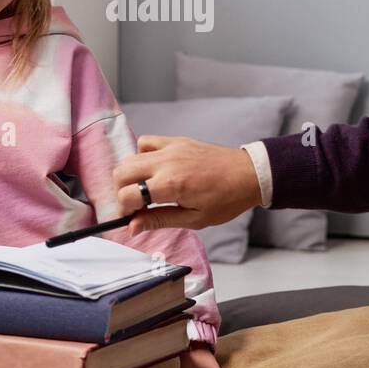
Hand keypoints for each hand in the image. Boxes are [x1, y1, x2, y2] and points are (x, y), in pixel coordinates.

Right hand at [113, 135, 261, 235]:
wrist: (248, 174)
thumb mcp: (194, 219)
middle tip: (135, 205)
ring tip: (144, 189)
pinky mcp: (175, 140)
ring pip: (129, 157)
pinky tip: (153, 169)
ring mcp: (170, 148)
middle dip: (120, 192)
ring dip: (129, 175)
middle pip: (121, 172)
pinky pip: (145, 142)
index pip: (128, 195)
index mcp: (171, 184)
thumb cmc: (226, 200)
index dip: (123, 210)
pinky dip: (141, 156)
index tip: (129, 218)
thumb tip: (132, 227)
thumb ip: (159, 220)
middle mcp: (166, 162)